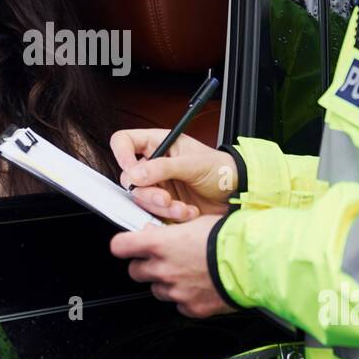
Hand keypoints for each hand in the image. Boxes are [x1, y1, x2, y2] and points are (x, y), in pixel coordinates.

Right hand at [109, 129, 236, 220]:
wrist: (237, 193)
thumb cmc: (221, 169)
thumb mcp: (193, 164)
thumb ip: (162, 168)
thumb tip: (134, 174)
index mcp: (158, 144)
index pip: (124, 142)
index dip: (121, 155)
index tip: (131, 172)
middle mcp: (154, 164)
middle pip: (129, 177)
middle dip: (148, 192)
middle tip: (165, 198)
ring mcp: (158, 185)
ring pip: (141, 198)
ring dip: (162, 207)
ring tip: (182, 208)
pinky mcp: (164, 204)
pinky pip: (154, 212)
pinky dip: (170, 216)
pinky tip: (188, 211)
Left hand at [109, 215, 234, 317]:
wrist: (252, 262)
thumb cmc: (227, 238)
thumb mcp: (194, 222)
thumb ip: (169, 231)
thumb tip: (155, 234)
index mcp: (159, 244)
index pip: (120, 246)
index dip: (123, 245)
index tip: (127, 246)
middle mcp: (163, 269)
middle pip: (135, 271)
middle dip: (145, 265)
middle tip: (162, 259)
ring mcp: (175, 291)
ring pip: (157, 290)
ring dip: (166, 282)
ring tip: (188, 272)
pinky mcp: (190, 307)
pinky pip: (178, 304)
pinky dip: (185, 297)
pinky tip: (200, 285)